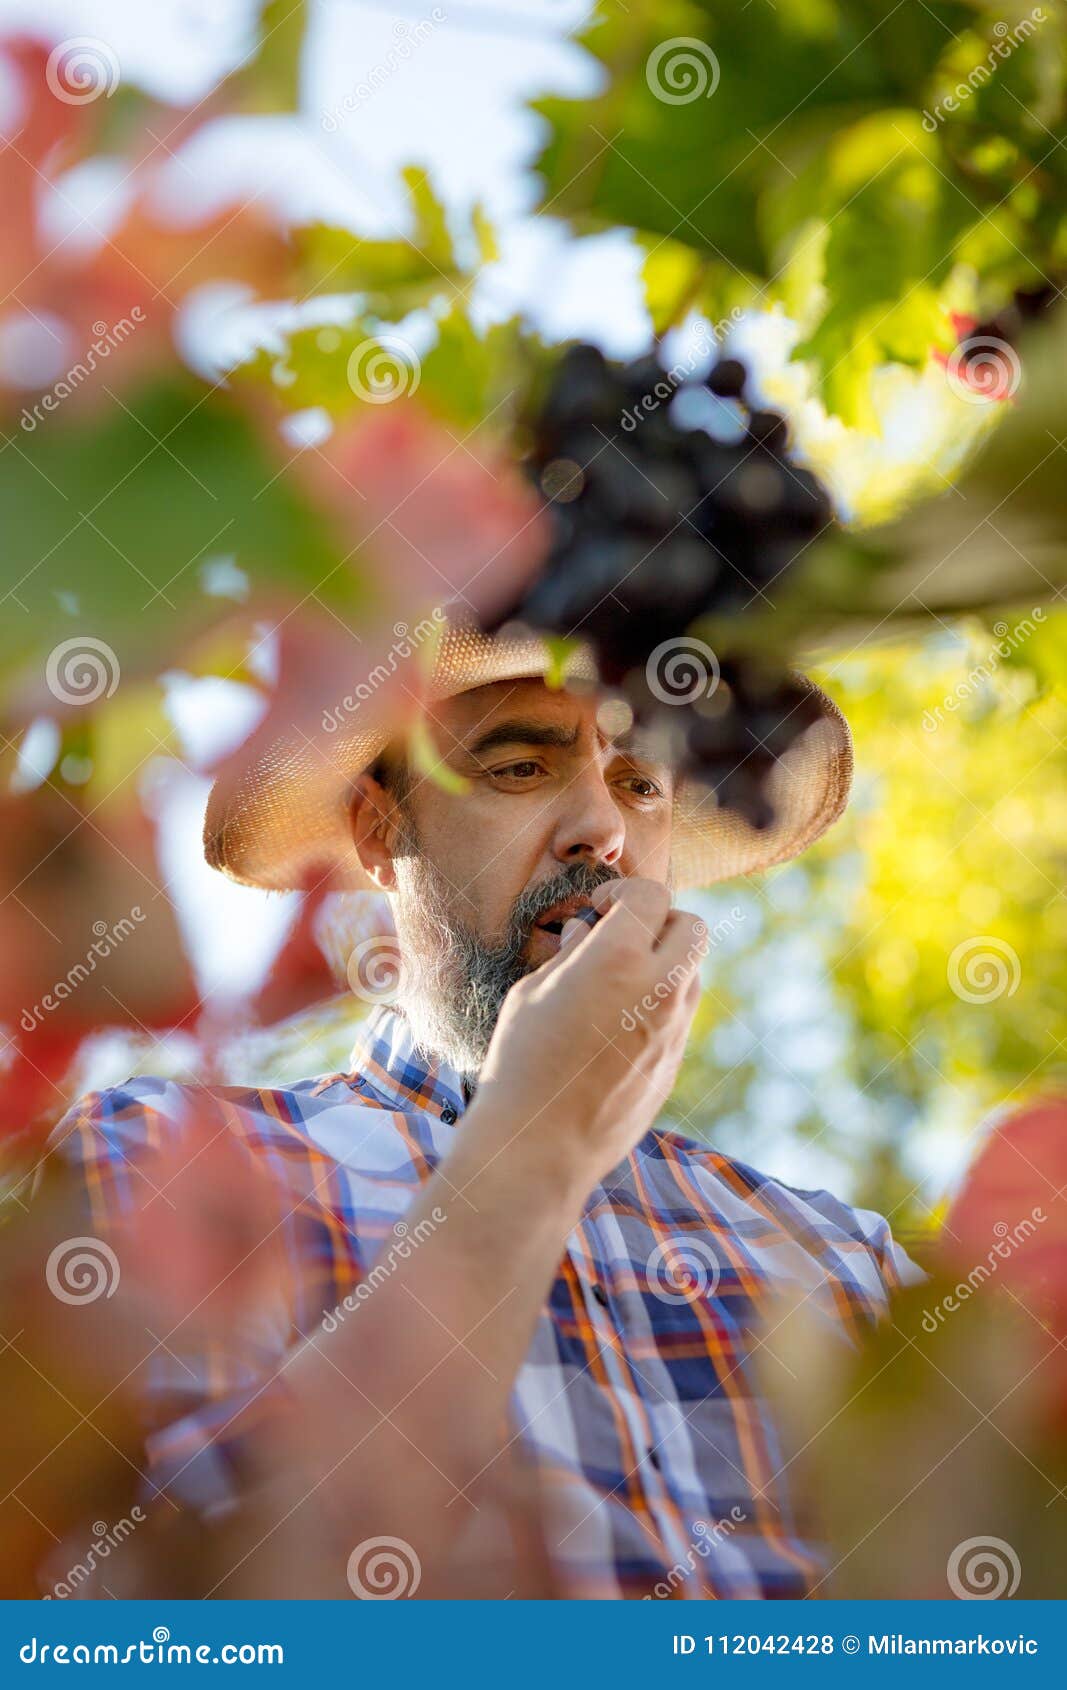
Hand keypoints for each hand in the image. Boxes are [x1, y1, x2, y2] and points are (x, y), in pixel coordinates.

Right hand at [472, 878, 707, 1195]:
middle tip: (620, 939)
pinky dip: (659, 1007)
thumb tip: (586, 931)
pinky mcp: (674, 1065)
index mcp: (619, 959)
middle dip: (659, 921)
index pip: (651, 895)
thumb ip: (571, 954)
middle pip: (693, 926)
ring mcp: (674, 1031)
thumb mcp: (533, 993)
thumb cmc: (522, 1063)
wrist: (540, 1145)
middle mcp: (660, 990)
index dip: (623, 893)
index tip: (599, 910)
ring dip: (665, 964)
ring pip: (693, 972)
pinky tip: (615, 1028)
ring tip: (616, 984)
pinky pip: (680, 1017)